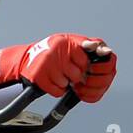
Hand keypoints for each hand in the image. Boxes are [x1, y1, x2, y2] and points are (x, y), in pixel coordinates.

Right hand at [0, 34, 116, 101]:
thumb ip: (86, 46)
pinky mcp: (39, 77)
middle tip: (67, 72)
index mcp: (65, 42)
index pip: (84, 62)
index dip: (82, 67)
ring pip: (66, 83)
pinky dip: (57, 90)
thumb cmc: (53, 51)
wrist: (27, 59)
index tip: (77, 67)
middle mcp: (55, 52)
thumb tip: (105, 49)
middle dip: (73, 77)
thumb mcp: (69, 43)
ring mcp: (46, 65)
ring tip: (58, 76)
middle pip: (76, 75)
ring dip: (64, 83)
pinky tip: (53, 82)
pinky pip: (57, 91)